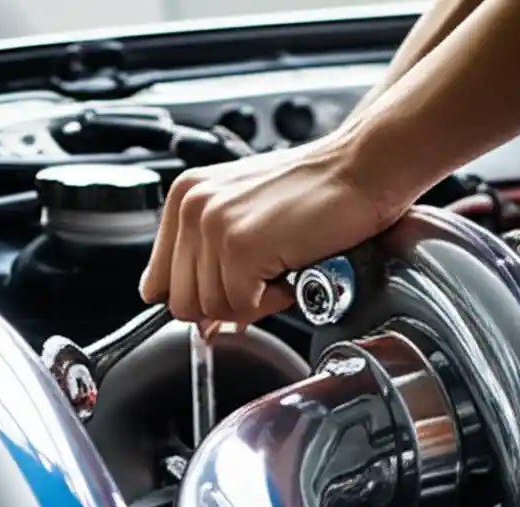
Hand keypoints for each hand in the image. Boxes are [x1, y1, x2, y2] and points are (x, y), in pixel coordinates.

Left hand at [138, 133, 408, 326]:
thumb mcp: (246, 218)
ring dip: (254, 300)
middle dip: (227, 303)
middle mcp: (192, 206)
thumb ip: (211, 263)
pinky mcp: (241, 246)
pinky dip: (275, 299)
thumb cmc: (316, 192)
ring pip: (210, 309)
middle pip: (182, 304)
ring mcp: (213, 225)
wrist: (362, 169)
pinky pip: (243, 307)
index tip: (227, 292)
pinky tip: (292, 268)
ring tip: (282, 265)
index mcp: (185, 197)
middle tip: (264, 277)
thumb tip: (201, 324)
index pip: (158, 282)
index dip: (197, 298)